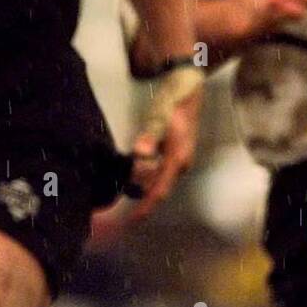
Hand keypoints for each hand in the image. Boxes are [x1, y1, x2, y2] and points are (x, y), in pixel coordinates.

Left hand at [127, 66, 203, 220]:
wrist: (188, 85)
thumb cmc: (173, 102)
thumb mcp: (159, 118)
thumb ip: (149, 136)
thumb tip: (140, 154)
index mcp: (177, 159)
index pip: (160, 190)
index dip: (145, 207)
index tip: (131, 221)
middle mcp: (181, 163)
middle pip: (159, 188)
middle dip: (140, 195)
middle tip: (117, 195)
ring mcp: (180, 158)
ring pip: (159, 179)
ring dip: (142, 183)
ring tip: (123, 183)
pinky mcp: (176, 152)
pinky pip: (160, 171)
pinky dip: (146, 175)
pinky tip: (135, 171)